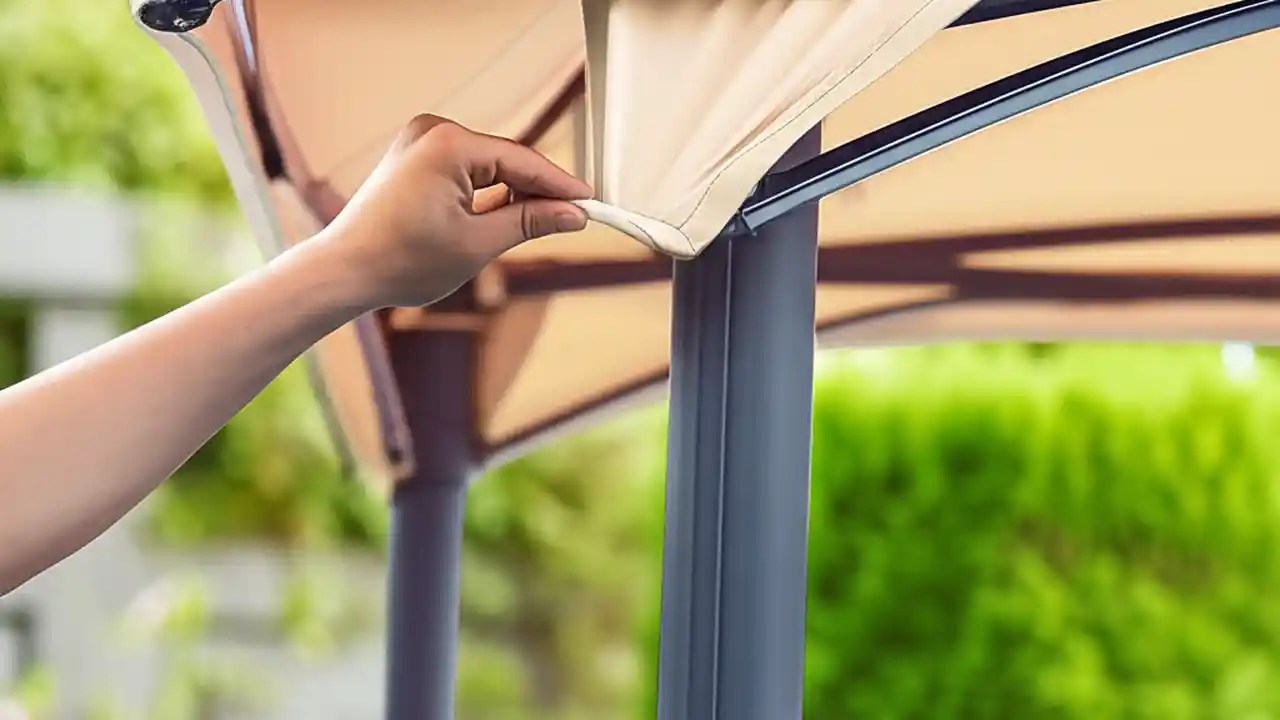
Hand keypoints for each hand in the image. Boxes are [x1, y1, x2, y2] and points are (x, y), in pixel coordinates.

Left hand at [318, 114, 591, 309]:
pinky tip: (503, 216)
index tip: (591, 204)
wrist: (345, 270)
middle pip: (506, 159)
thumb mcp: (478, 243)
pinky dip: (487, 191)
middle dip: (537, 190)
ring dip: (512, 192)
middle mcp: (434, 131)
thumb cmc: (402, 260)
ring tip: (538, 225)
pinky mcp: (415, 155)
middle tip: (572, 220)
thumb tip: (574, 214)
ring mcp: (421, 140)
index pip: (522, 161)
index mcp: (449, 145)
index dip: (559, 185)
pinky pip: (466, 168)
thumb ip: (530, 221)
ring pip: (488, 165)